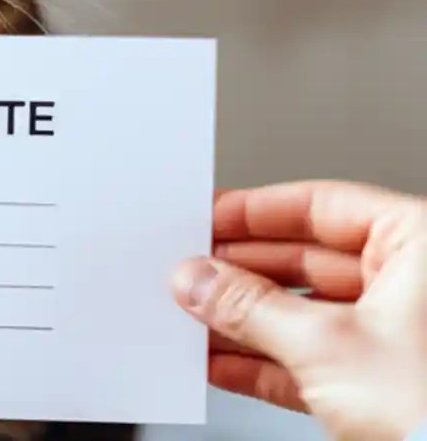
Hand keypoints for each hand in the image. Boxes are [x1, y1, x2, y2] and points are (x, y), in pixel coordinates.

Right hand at [170, 180, 426, 440]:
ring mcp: (399, 336)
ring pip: (303, 313)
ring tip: (192, 319)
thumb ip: (248, 307)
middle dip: (239, 274)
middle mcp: (414, 284)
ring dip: (243, 321)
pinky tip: (220, 360)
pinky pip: (310, 359)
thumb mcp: (326, 345)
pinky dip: (264, 361)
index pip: (321, 206)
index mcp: (420, 245)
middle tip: (188, 274)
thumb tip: (198, 282)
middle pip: (305, 261)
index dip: (253, 212)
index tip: (206, 218)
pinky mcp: (382, 385)